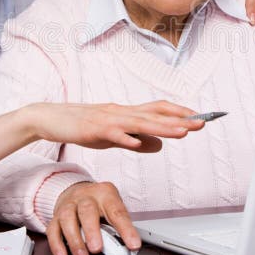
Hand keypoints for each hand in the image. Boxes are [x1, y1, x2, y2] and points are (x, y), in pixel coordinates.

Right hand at [22, 100, 203, 151]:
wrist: (52, 118)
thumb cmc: (82, 126)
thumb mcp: (113, 136)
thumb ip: (135, 140)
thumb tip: (158, 145)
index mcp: (127, 113)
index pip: (158, 109)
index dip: (180, 112)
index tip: (200, 117)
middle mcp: (121, 112)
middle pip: (155, 114)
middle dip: (180, 119)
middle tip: (202, 123)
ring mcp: (108, 119)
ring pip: (139, 122)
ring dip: (162, 127)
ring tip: (182, 132)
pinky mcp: (93, 129)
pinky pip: (113, 134)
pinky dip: (126, 138)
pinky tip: (138, 143)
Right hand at [47, 181, 136, 254]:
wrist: (78, 190)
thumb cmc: (99, 203)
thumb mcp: (113, 207)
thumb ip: (119, 225)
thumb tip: (129, 247)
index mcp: (105, 194)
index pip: (117, 212)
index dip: (126, 229)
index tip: (133, 245)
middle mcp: (86, 197)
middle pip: (87, 210)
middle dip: (92, 231)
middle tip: (97, 249)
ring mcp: (69, 205)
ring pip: (67, 218)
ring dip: (75, 240)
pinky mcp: (56, 216)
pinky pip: (53, 229)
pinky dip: (56, 244)